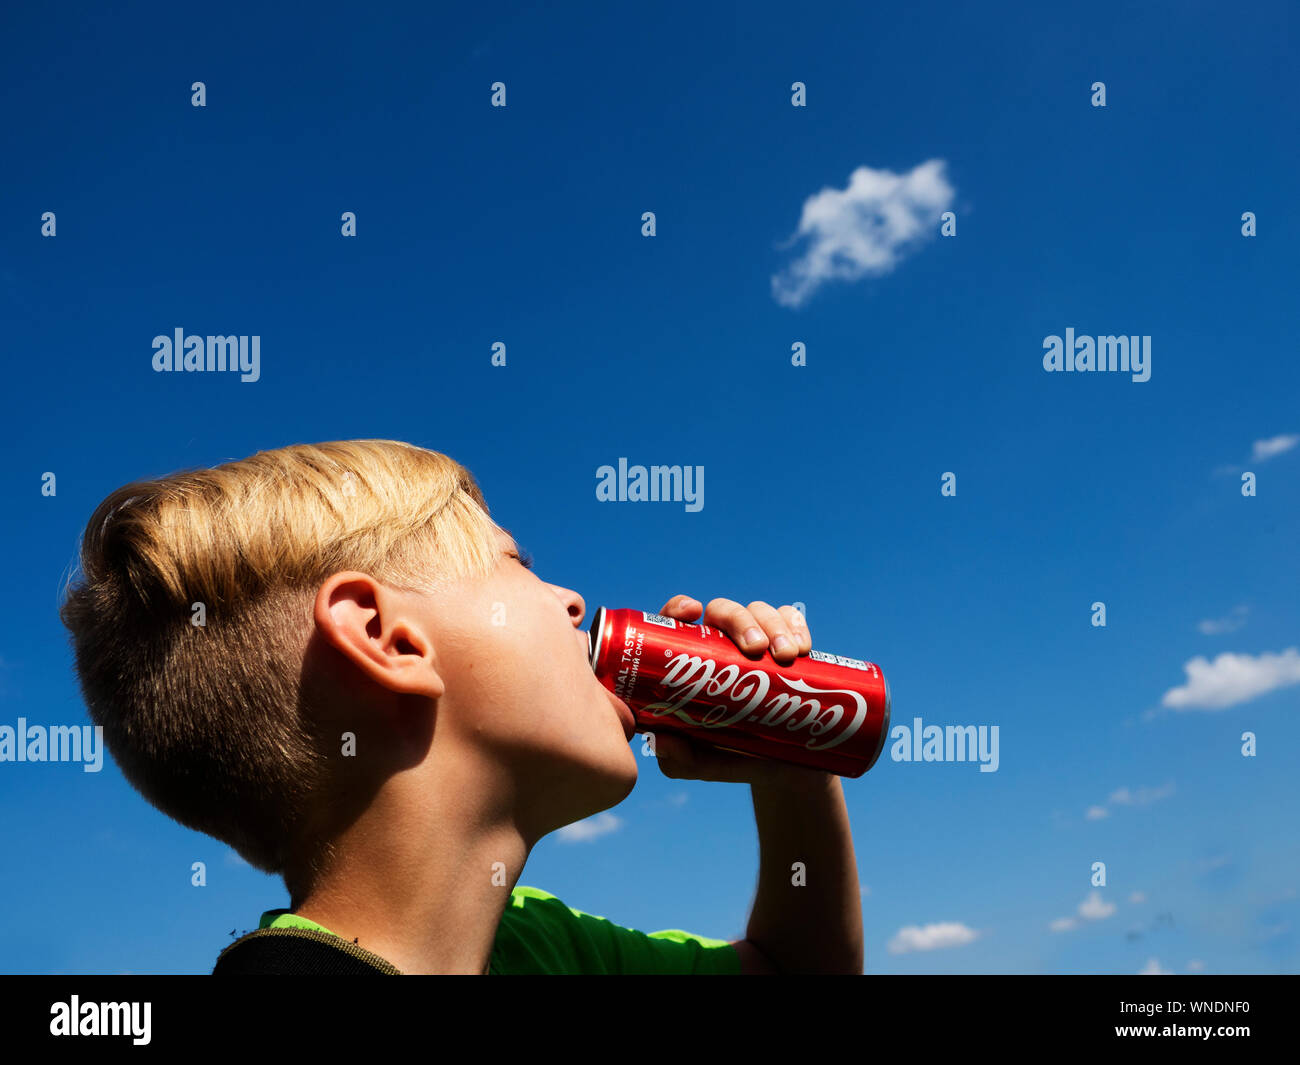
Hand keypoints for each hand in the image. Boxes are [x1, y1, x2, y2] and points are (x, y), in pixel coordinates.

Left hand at [646, 596, 832, 790]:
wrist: (790, 766)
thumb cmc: (736, 756)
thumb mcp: (705, 764)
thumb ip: (680, 760)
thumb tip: (660, 742)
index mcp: (694, 661)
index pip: (678, 623)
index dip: (679, 607)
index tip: (692, 612)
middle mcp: (724, 643)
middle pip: (723, 611)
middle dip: (740, 620)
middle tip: (755, 649)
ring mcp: (759, 640)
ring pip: (759, 612)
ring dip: (774, 626)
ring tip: (787, 656)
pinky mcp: (791, 643)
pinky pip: (791, 618)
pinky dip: (796, 625)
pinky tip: (803, 647)